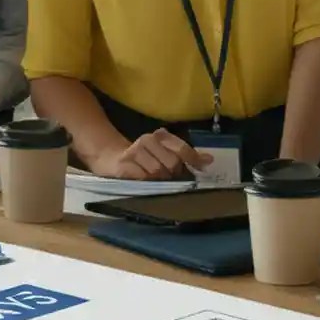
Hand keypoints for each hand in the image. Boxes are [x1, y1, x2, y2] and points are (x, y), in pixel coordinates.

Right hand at [90, 129, 212, 179]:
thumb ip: (186, 156)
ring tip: (152, 180)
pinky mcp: (123, 166)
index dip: (193, 160)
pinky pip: (142, 179)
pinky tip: (141, 182)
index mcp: (160, 136)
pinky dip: (145, 183)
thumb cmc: (143, 158)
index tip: (202, 170)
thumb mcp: (165, 153)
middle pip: (171, 164)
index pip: (182, 148)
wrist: (109, 157)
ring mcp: (134, 152)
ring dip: (158, 181)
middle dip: (172, 175)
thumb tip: (209, 160)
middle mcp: (148, 140)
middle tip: (167, 178)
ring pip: (157, 173)